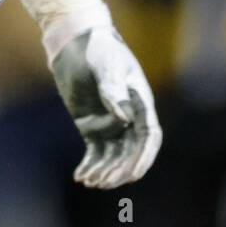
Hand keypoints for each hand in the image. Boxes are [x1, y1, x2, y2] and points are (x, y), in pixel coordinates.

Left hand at [49, 24, 161, 187]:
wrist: (76, 44)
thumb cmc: (98, 48)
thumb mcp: (106, 64)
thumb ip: (113, 89)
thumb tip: (124, 118)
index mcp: (140, 103)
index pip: (148, 136)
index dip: (143, 157)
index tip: (133, 175)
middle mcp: (129, 118)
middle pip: (130, 152)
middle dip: (119, 170)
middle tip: (104, 182)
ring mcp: (111, 124)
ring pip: (113, 156)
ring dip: (104, 171)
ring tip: (90, 181)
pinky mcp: (92, 127)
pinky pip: (95, 152)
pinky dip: (90, 165)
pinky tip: (80, 176)